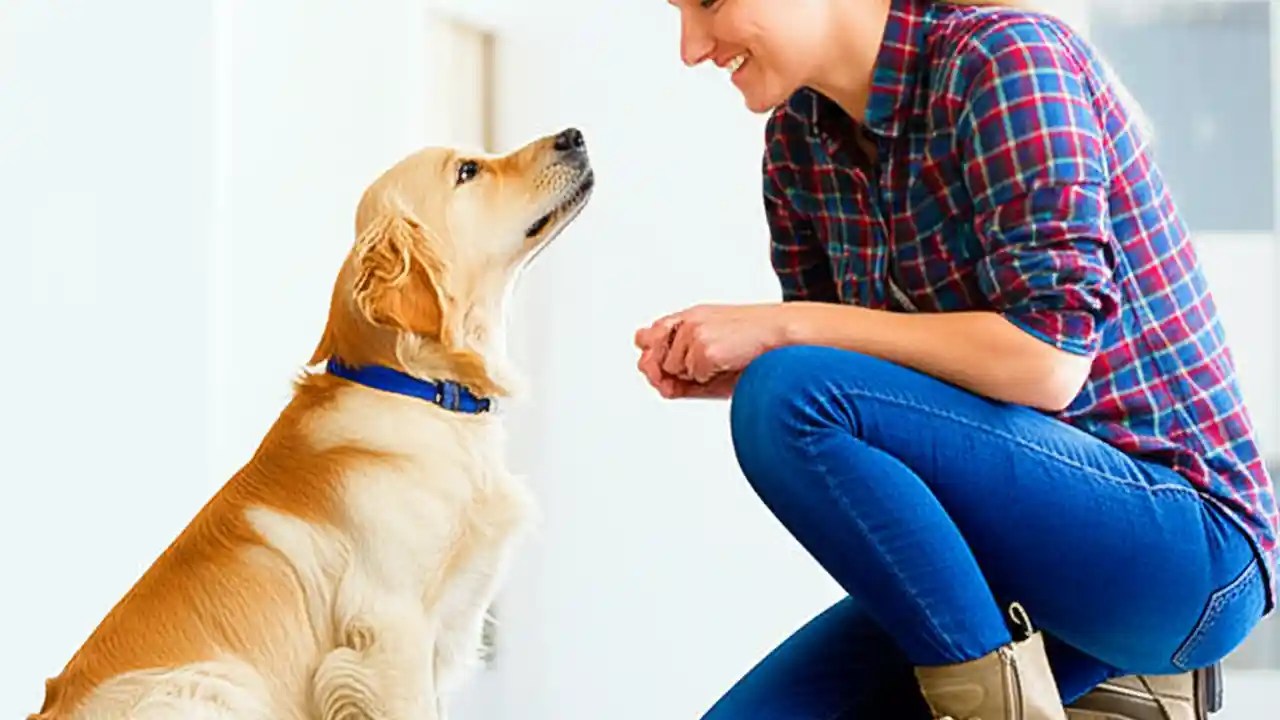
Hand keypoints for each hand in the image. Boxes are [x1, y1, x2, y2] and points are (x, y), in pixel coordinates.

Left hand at [634, 303, 790, 394]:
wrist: (782, 338)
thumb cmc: (751, 348)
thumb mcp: (709, 353)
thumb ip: (674, 360)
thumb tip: (643, 365)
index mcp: (689, 318)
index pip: (648, 336)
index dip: (652, 355)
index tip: (663, 359)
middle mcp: (687, 321)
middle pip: (656, 362)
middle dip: (674, 372)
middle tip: (708, 364)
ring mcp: (694, 334)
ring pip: (673, 371)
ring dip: (695, 375)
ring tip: (724, 360)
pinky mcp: (704, 349)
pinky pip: (693, 378)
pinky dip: (710, 379)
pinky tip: (730, 362)